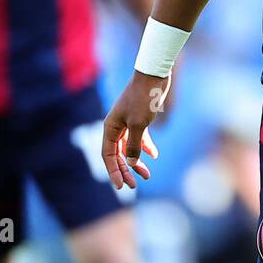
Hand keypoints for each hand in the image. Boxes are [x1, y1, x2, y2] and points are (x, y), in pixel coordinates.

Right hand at [101, 71, 169, 189]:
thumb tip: (132, 163)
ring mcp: (127, 122)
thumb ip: (134, 145)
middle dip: (126, 170)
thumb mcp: (138, 125)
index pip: (108, 155)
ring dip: (137, 162)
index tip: (121, 186)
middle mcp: (116, 126)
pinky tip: (154, 156)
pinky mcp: (139, 119)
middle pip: (118, 154)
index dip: (114, 172)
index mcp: (110, 127)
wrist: (153, 76)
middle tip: (135, 185)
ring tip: (147, 175)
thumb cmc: (143, 99)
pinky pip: (139, 138)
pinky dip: (145, 147)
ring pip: (129, 148)